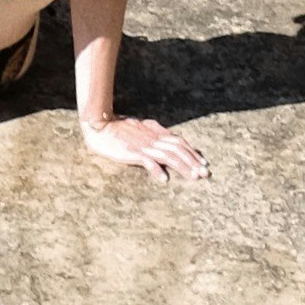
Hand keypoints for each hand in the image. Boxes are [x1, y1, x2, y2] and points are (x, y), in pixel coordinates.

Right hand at [81, 113, 205, 180]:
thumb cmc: (118, 128)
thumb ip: (154, 134)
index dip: (192, 152)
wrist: (99, 125)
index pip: (179, 141)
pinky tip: (164, 179)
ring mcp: (143, 144)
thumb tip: (169, 141)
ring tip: (193, 177)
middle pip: (178, 149)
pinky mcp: (132, 151)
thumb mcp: (140, 128)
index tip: (203, 163)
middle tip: (205, 174)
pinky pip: (147, 161)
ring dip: (182, 166)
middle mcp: (152, 137)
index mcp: (155, 131)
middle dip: (193, 161)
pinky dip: (156, 170)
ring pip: (168, 155)